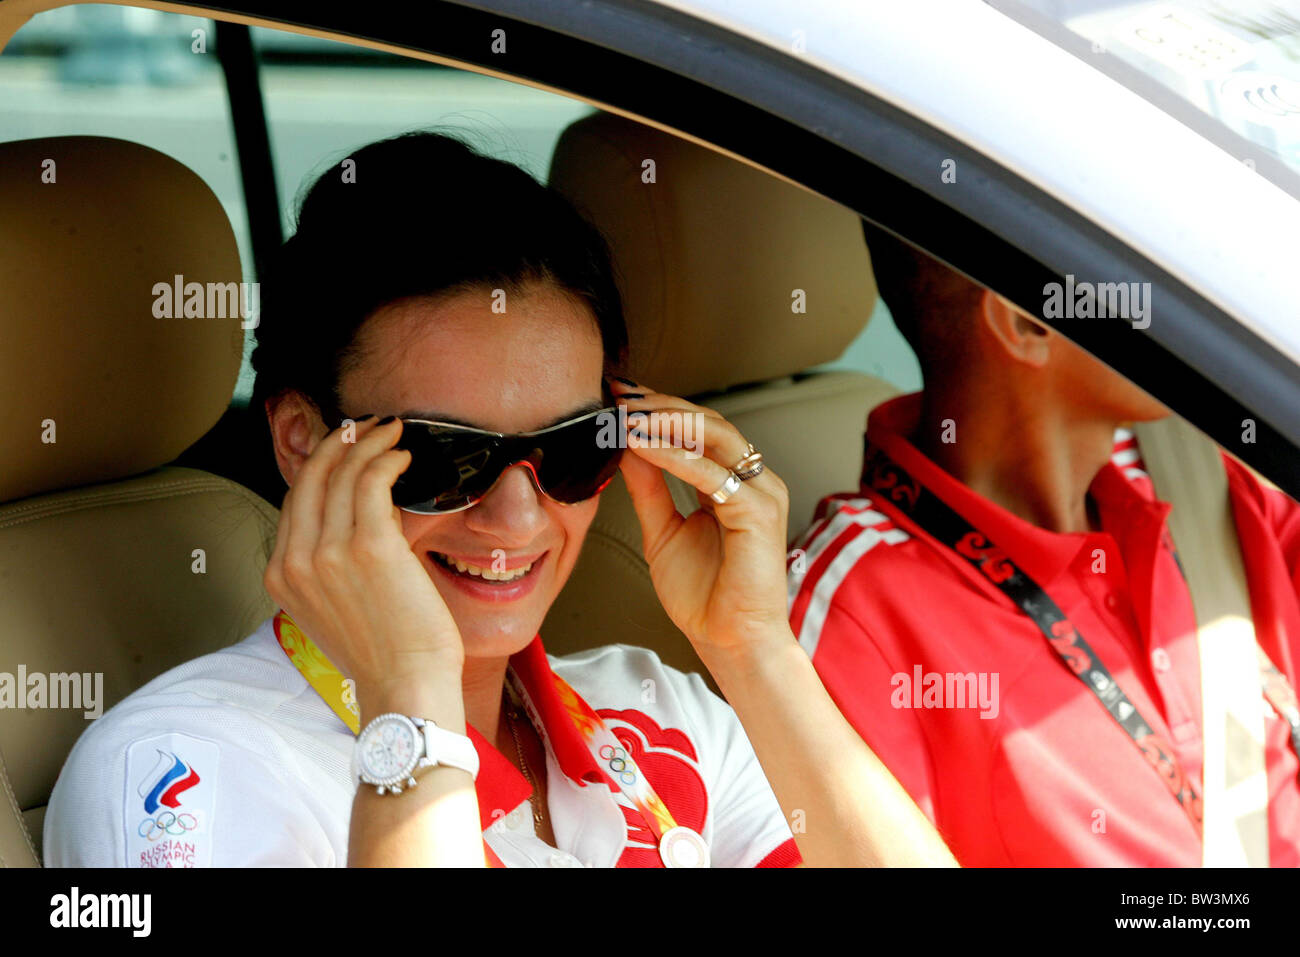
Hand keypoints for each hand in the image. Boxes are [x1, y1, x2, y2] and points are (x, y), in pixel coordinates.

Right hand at [263, 416, 464, 709]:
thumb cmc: (385, 652)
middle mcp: (297, 561)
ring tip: (393, 433)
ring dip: (369, 443)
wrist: (406, 685)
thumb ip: (334, 563)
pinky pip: (371, 482)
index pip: (294, 502)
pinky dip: (387, 459)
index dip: (320, 468)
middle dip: (338, 442)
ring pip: (342, 473)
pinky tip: (403, 456)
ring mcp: (329, 552)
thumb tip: (364, 515)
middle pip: (309, 477)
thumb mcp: (334, 606)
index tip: (345, 450)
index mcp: (282, 576)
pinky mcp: (369, 547)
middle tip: (366, 427)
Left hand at [609, 378, 792, 663]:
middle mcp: (752, 480)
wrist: (730, 642)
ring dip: (666, 421)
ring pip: (715, 436)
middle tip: (618, 396)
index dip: (657, 409)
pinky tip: (642, 446)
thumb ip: (648, 488)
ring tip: (626, 415)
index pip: (697, 429)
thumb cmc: (705, 596)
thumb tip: (626, 448)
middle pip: (708, 422)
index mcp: (733, 483)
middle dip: (659, 404)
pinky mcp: (759, 512)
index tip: (617, 397)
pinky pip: (712, 474)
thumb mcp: (662, 530)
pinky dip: (675, 456)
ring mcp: (761, 493)